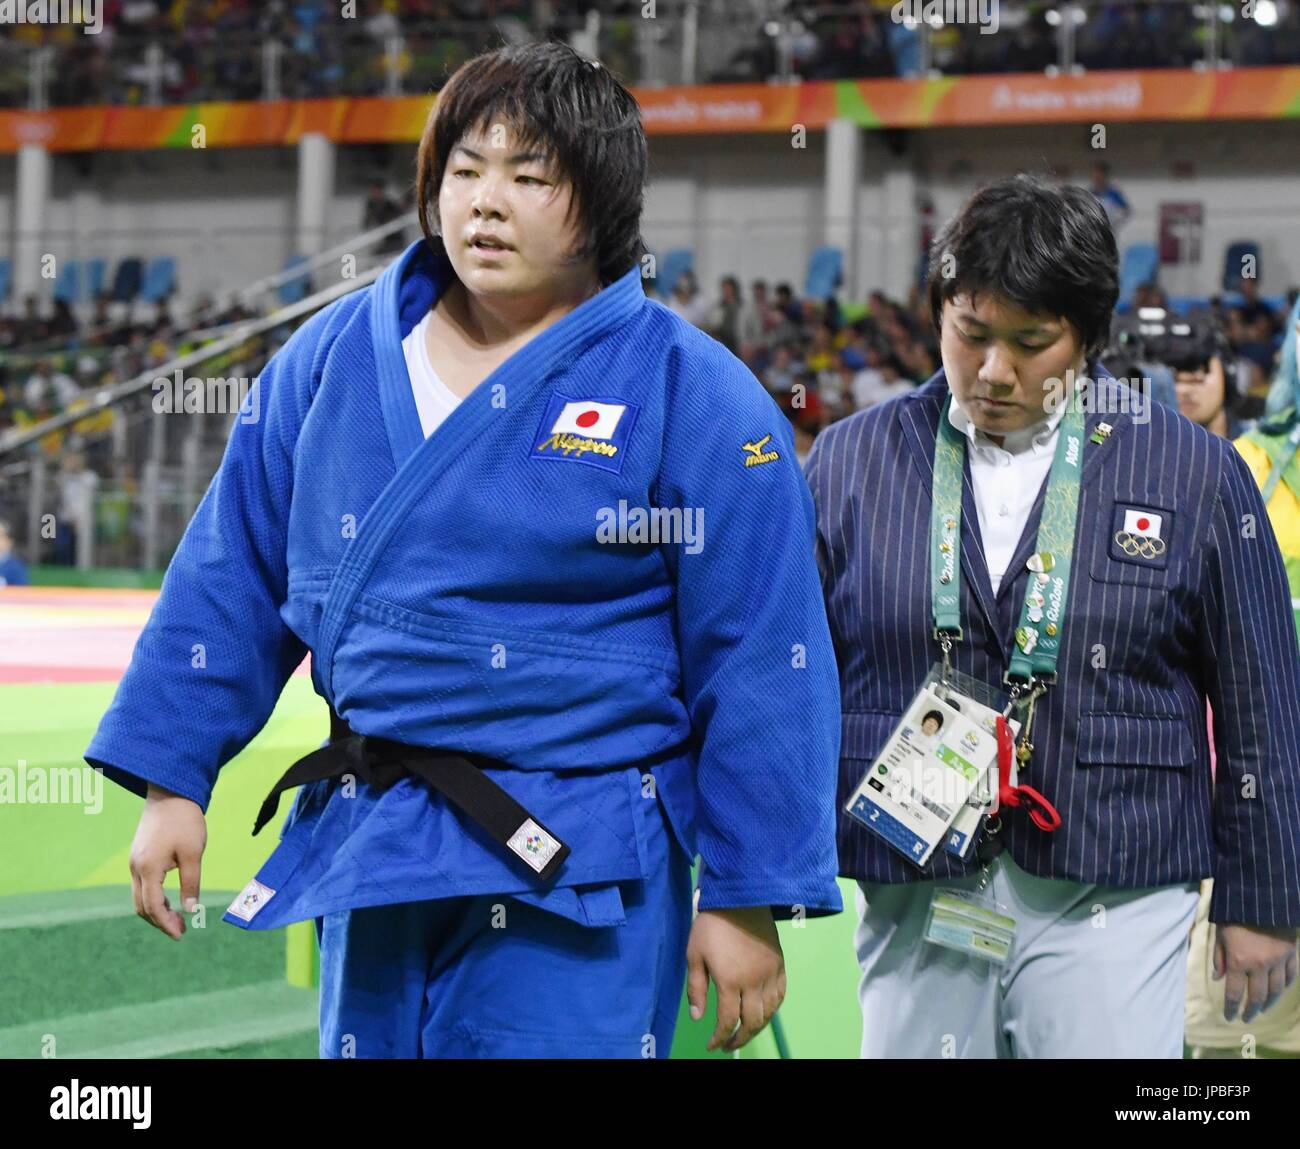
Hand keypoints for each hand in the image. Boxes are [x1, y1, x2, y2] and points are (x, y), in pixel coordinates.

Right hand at [129, 783, 206, 939]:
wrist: (170, 794)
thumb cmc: (184, 821)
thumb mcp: (192, 853)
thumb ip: (191, 883)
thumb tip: (191, 910)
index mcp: (148, 868)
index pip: (153, 907)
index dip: (166, 923)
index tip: (181, 934)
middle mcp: (135, 868)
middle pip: (141, 906)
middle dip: (160, 921)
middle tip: (180, 930)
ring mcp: (134, 862)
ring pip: (139, 897)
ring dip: (155, 911)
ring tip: (177, 919)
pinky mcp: (138, 857)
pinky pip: (141, 886)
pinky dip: (153, 898)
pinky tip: (169, 900)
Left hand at [686, 906, 785, 1051]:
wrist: (738, 898)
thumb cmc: (711, 926)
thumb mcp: (694, 955)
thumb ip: (696, 989)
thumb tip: (698, 1018)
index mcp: (730, 981)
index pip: (728, 1021)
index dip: (720, 1038)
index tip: (712, 1045)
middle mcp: (753, 982)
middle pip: (752, 1022)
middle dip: (739, 1038)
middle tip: (728, 1044)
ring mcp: (770, 974)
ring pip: (769, 1012)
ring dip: (757, 1027)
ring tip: (745, 1031)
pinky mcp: (780, 964)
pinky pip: (781, 995)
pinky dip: (773, 1009)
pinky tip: (764, 1012)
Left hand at [1213, 923, 1297, 1022]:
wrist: (1261, 896)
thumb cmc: (1234, 913)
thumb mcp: (1219, 933)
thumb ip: (1219, 957)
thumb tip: (1217, 978)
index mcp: (1238, 960)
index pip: (1234, 993)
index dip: (1231, 1008)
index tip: (1229, 1017)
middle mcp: (1260, 965)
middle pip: (1257, 996)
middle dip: (1250, 1010)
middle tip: (1245, 1018)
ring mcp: (1278, 960)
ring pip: (1276, 990)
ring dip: (1269, 1003)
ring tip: (1261, 1008)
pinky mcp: (1291, 953)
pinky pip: (1290, 976)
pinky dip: (1285, 987)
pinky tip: (1279, 991)